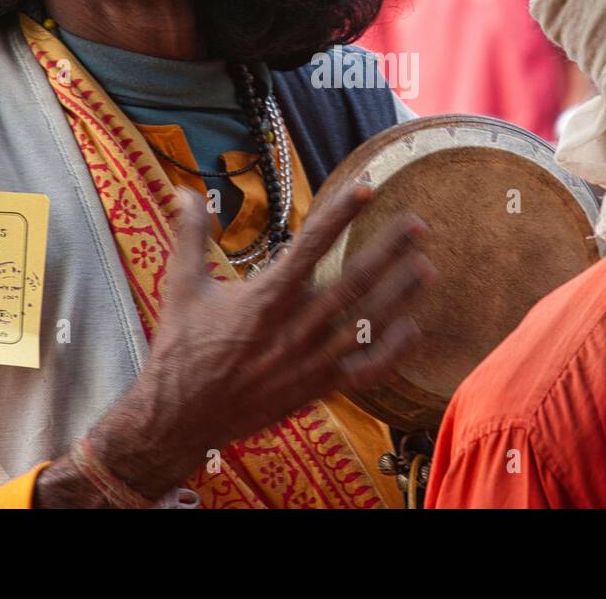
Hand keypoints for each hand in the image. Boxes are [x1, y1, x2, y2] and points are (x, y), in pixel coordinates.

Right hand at [37, 184, 431, 505]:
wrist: (178, 418)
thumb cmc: (181, 349)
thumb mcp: (181, 286)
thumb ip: (190, 235)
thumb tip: (184, 189)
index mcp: (265, 296)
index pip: (311, 245)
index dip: (340, 214)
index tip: (366, 188)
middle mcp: (295, 326)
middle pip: (354, 281)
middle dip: (389, 250)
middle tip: (419, 224)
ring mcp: (310, 360)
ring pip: (367, 324)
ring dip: (400, 295)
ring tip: (427, 268)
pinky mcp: (316, 388)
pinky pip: (365, 371)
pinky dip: (393, 353)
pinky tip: (413, 329)